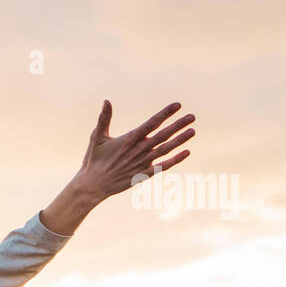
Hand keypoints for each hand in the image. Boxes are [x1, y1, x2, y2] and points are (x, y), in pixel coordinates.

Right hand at [74, 99, 194, 201]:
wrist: (93, 185)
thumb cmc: (94, 160)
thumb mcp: (97, 137)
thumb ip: (104, 119)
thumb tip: (106, 101)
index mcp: (129, 139)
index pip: (151, 123)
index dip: (165, 114)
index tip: (177, 105)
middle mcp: (138, 150)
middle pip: (162, 135)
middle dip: (178, 125)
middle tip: (192, 116)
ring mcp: (142, 163)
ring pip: (165, 149)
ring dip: (180, 140)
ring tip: (193, 131)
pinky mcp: (143, 175)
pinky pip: (163, 166)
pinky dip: (175, 159)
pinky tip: (186, 152)